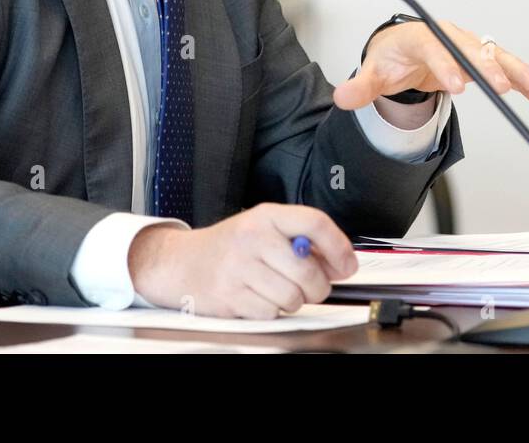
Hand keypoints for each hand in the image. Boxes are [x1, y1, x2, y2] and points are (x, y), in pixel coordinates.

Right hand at [128, 203, 358, 318]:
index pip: (314, 222)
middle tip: (312, 287)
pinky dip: (272, 312)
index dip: (339, 246)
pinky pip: (271, 313)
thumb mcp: (264, 230)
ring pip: (293, 296)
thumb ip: (302, 241)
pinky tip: (259, 298)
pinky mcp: (230, 295)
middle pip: (308, 269)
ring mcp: (239, 266)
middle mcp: (252, 237)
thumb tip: (342, 264)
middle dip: (318, 286)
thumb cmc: (230, 247)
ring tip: (279, 290)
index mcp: (266, 216)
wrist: (182, 263)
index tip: (347, 265)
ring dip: (293, 301)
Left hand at [331, 19, 528, 110]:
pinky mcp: (477, 58)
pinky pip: (501, 66)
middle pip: (470, 49)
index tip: (457, 85)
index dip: (446, 66)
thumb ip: (362, 87)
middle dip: (487, 68)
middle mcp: (446, 37)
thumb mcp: (374, 72)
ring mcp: (465, 46)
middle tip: (501, 87)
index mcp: (419, 37)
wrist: (402, 49)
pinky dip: (519, 77)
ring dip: (514, 70)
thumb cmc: (391, 57)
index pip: (434, 49)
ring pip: (493, 54)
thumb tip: (344, 96)